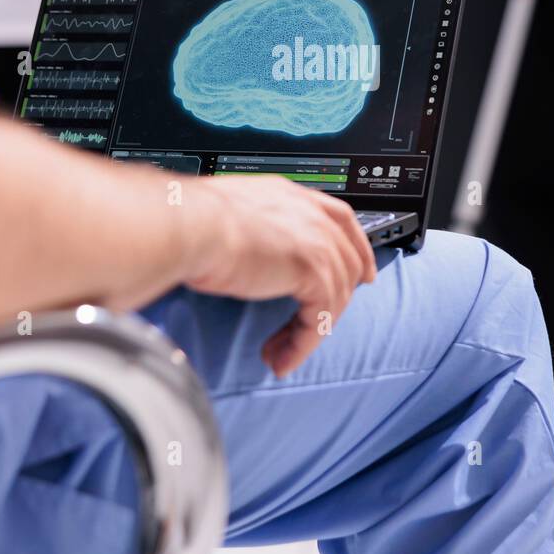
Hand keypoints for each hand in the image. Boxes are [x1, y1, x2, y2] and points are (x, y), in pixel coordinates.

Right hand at [181, 176, 376, 376]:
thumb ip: (248, 234)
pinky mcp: (313, 270)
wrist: (189, 225)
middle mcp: (309, 214)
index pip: (339, 218)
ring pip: (335, 295)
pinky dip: (303, 343)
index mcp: (289, 196)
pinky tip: (282, 357)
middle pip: (347, 260)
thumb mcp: (229, 219)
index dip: (356, 248)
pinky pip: (320, 317)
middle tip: (316, 330)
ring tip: (281, 353)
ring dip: (308, 332)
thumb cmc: (191, 221)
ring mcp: (316, 240)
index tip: (364, 272)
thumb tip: (240, 257)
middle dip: (340, 299)